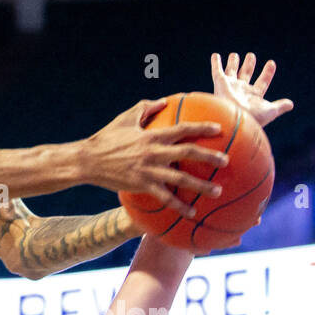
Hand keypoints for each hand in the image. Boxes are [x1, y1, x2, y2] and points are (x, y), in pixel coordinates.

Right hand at [83, 99, 228, 217]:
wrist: (88, 161)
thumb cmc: (106, 138)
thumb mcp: (125, 118)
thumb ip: (145, 108)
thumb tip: (164, 102)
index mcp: (151, 134)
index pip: (182, 129)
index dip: (202, 127)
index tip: (220, 128)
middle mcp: (154, 152)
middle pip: (188, 152)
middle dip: (210, 156)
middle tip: (227, 160)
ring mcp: (149, 170)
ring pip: (181, 178)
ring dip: (201, 185)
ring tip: (218, 190)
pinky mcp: (142, 185)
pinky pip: (165, 197)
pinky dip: (180, 206)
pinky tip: (192, 213)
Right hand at [211, 52, 293, 127]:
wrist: (234, 119)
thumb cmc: (253, 117)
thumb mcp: (270, 111)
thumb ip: (280, 106)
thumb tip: (291, 104)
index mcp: (253, 96)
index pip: (262, 82)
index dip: (267, 73)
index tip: (271, 63)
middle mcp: (241, 90)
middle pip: (246, 74)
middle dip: (249, 65)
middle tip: (251, 55)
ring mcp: (230, 86)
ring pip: (232, 71)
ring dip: (233, 63)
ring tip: (234, 55)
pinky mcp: (220, 83)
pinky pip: (217, 71)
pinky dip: (216, 63)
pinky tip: (216, 55)